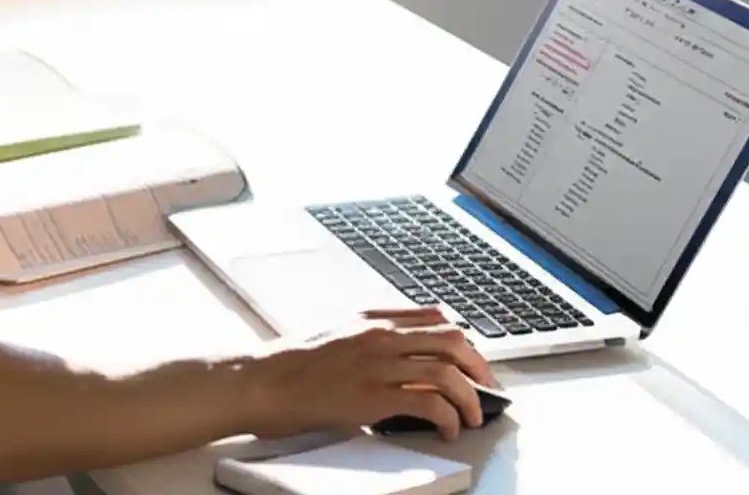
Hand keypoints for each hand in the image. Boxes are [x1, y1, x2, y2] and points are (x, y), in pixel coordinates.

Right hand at [245, 307, 499, 440]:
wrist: (260, 380)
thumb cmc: (289, 363)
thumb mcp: (334, 331)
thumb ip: (370, 330)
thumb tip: (406, 336)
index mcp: (372, 320)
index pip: (435, 319)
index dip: (463, 342)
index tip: (473, 362)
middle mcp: (381, 337)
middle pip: (452, 342)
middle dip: (480, 368)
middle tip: (488, 390)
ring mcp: (378, 365)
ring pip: (447, 373)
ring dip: (470, 398)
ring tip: (472, 417)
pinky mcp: (373, 397)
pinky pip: (428, 404)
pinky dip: (447, 418)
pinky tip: (446, 429)